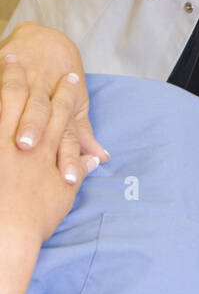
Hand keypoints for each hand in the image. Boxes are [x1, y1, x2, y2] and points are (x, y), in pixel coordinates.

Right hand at [0, 22, 107, 170]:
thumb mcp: (77, 102)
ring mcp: (20, 79)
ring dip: (11, 112)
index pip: (65, 132)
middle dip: (33, 126)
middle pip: (38, 111)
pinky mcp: (3, 70)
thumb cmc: (63, 76)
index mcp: (60, 103)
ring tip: (9, 133)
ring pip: (14, 93)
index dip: (67, 154)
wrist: (44, 39)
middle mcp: (41, 91)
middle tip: (28, 147)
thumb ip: (83, 132)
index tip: (68, 178)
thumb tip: (102, 158)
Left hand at [0, 55, 98, 250]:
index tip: (70, 76)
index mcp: (50, 151)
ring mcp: (4, 144)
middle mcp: (28, 142)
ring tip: (5, 59)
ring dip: (7, 80)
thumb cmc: (34, 219)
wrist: (6, 237)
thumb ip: (76, 172)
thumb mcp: (62, 196)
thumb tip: (94, 160)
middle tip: (28, 55)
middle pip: (34, 102)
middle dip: (33, 78)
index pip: (62, 114)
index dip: (67, 93)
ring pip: (7, 102)